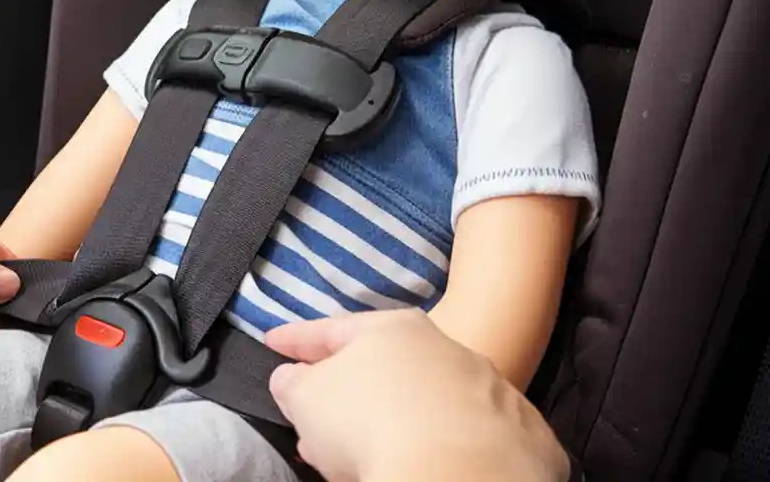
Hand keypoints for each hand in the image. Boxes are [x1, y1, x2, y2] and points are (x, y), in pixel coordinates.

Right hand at [265, 310, 569, 481]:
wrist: (462, 477)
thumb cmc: (371, 425)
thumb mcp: (307, 401)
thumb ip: (295, 383)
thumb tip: (293, 377)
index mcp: (393, 330)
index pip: (331, 330)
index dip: (296, 338)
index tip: (273, 342)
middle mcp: (448, 349)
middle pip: (386, 367)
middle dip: (349, 389)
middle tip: (318, 415)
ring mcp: (492, 390)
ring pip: (431, 404)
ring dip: (397, 422)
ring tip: (368, 455)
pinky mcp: (525, 436)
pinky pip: (471, 440)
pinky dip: (447, 450)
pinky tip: (432, 467)